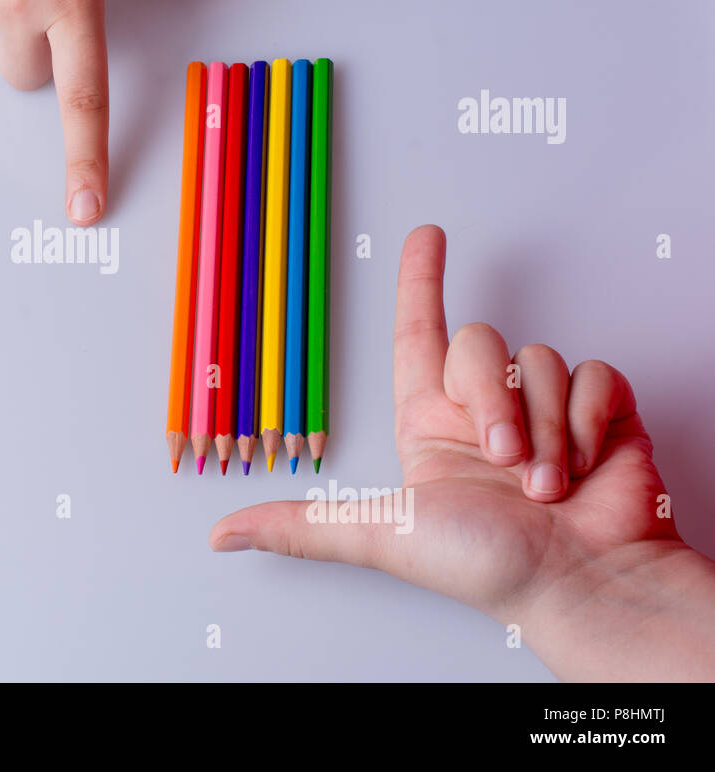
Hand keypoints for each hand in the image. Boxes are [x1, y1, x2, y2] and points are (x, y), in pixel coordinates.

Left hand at [211, 225, 714, 679]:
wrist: (581, 586)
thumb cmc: (484, 566)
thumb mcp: (379, 534)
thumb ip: (301, 527)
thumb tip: (222, 534)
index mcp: (430, 422)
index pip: (418, 331)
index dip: (419, 280)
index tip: (425, 236)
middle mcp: (482, 409)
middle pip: (478, 343)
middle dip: (491, 399)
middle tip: (501, 460)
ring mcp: (543, 411)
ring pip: (537, 360)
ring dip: (540, 425)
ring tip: (543, 483)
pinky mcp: (599, 415)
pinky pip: (593, 376)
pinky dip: (585, 421)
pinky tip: (583, 465)